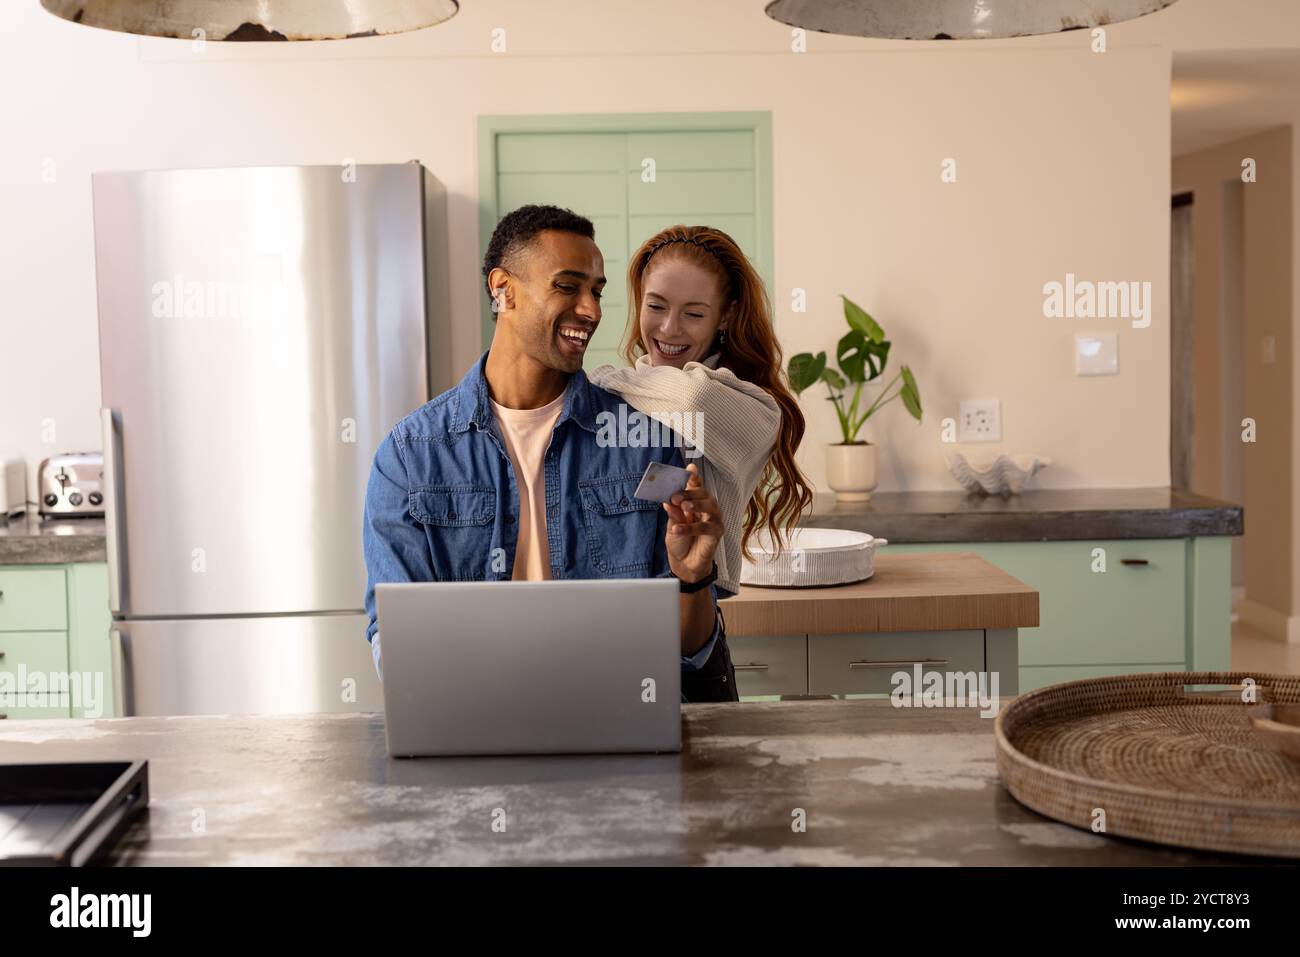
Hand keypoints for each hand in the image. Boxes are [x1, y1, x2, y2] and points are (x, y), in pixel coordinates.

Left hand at [663, 463, 723, 582]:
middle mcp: (707, 508)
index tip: (689, 470)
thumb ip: (673, 513)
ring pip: (710, 506)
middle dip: (690, 492)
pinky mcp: (716, 532)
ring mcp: (714, 519)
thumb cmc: (680, 541)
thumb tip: (669, 500)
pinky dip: (690, 528)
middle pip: (704, 494)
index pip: (696, 486)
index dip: (694, 477)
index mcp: (695, 502)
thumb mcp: (673, 524)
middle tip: (676, 496)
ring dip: (696, 504)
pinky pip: (705, 527)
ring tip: (683, 507)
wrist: (684, 563)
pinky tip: (677, 529)